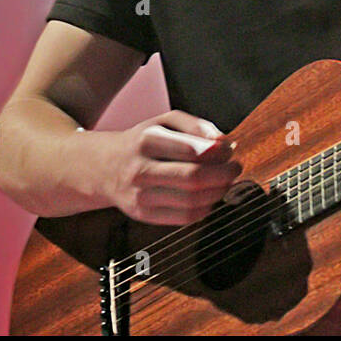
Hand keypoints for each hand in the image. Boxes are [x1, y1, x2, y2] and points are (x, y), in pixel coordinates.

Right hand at [102, 110, 242, 224]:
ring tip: (225, 181)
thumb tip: (223, 141)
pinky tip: (209, 197)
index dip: (219, 152)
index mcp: (146, 141)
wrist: (104, 167)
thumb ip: (195, 125)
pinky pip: (184, 218)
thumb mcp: (163, 121)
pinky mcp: (143, 215)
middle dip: (224, 174)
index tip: (230, 150)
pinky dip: (205, 208)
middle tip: (235, 168)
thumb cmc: (141, 142)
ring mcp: (140, 196)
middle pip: (194, 179)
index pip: (192, 150)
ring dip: (218, 192)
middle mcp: (141, 170)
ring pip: (192, 201)